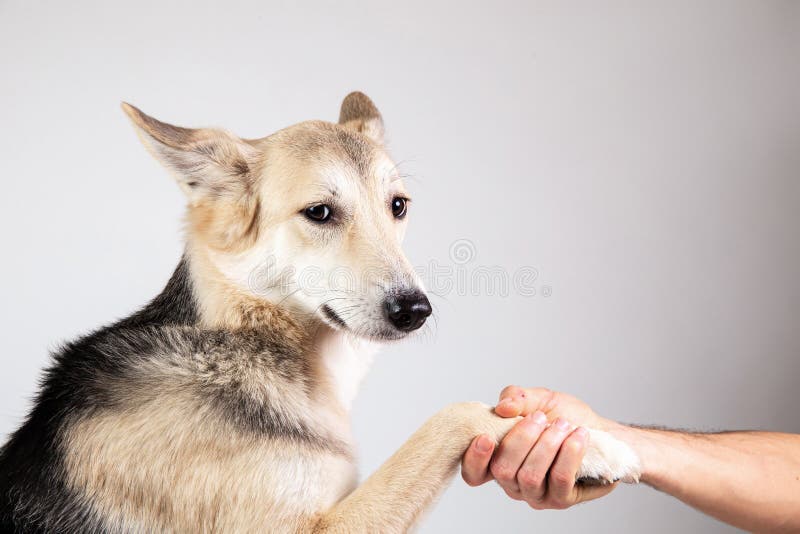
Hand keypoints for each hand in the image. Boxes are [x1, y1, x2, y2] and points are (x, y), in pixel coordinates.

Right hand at [461, 386, 617, 508]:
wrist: (600, 431)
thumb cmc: (564, 417)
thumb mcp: (539, 399)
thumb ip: (517, 397)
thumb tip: (503, 407)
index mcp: (499, 460)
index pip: (474, 473)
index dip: (474, 459)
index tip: (485, 437)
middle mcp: (513, 483)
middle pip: (503, 470)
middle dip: (523, 438)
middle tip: (542, 418)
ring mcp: (536, 494)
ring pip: (530, 475)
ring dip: (548, 444)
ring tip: (563, 425)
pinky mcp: (561, 499)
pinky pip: (559, 479)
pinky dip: (569, 453)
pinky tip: (578, 436)